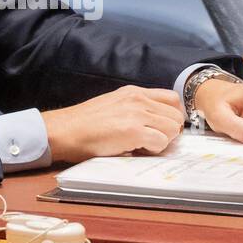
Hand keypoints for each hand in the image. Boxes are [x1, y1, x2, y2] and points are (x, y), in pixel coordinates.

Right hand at [42, 85, 184, 163]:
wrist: (65, 130)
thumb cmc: (85, 123)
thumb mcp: (114, 104)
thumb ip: (136, 108)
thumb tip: (156, 123)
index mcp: (134, 92)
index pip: (172, 99)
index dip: (171, 116)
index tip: (162, 128)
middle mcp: (138, 99)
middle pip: (176, 115)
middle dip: (169, 132)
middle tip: (152, 140)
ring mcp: (137, 114)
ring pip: (172, 129)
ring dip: (161, 141)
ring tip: (142, 145)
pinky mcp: (133, 131)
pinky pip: (160, 142)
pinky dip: (153, 150)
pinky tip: (136, 149)